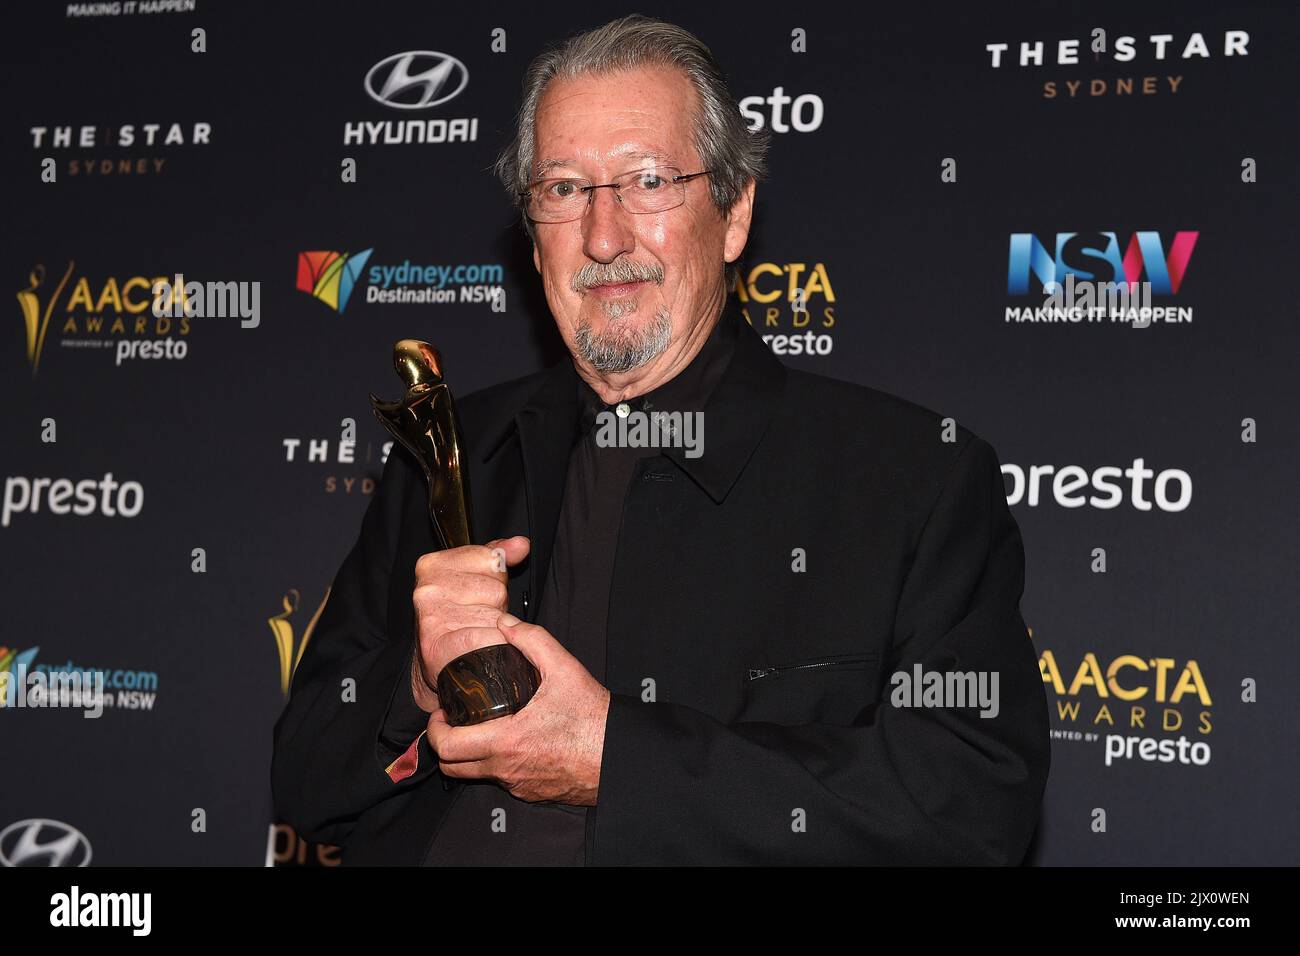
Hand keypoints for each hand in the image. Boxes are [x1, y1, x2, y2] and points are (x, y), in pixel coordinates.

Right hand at [409, 535, 529, 712]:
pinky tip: (481, 649)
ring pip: (495, 617)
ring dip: (496, 628)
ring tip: (478, 633)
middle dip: (497, 606)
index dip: (496, 578)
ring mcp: (432, 618)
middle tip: (479, 618)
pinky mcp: (439, 646)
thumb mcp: (474, 578)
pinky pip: (487, 639)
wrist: (440, 664)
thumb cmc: (458, 617)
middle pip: (495, 590)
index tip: (481, 592)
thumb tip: (521, 544)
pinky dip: (493, 647)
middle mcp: (428, 589)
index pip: (490, 558)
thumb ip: (496, 556)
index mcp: (433, 565)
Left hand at [427, 615, 610, 805]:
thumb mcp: (563, 669)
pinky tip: (512, 743)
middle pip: (452, 768)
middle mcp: (507, 769)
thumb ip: (531, 640)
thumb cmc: (593, 718)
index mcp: (506, 741)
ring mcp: (519, 785)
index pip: (447, 747)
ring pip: (477, 776)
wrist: (619, 755)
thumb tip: (505, 624)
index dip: (435, 730)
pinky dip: (498, 764)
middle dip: (445, 745)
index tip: (440, 714)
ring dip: (470, 756)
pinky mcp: (532, 793)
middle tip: (452, 723)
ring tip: (479, 730)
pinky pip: (503, 781)